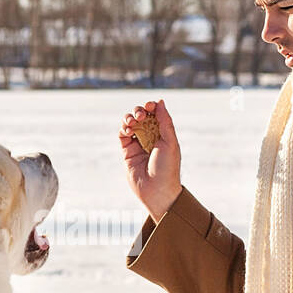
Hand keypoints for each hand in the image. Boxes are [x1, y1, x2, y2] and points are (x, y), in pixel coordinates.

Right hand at [119, 98, 181, 222]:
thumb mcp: (170, 142)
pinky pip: (122, 135)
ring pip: (130, 124)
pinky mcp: (127, 152)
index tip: (149, 105)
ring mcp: (138, 144)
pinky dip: (123, 128)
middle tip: (141, 116)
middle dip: (139, 111)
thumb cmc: (167, 168)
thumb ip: (165, 121)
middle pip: (142, 117)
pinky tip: (128, 130)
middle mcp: (150, 138)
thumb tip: (160, 102)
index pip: (155, 115)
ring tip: (133, 122)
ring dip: (130, 118)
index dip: (151, 107)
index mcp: (163, 134)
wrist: (157, 190)